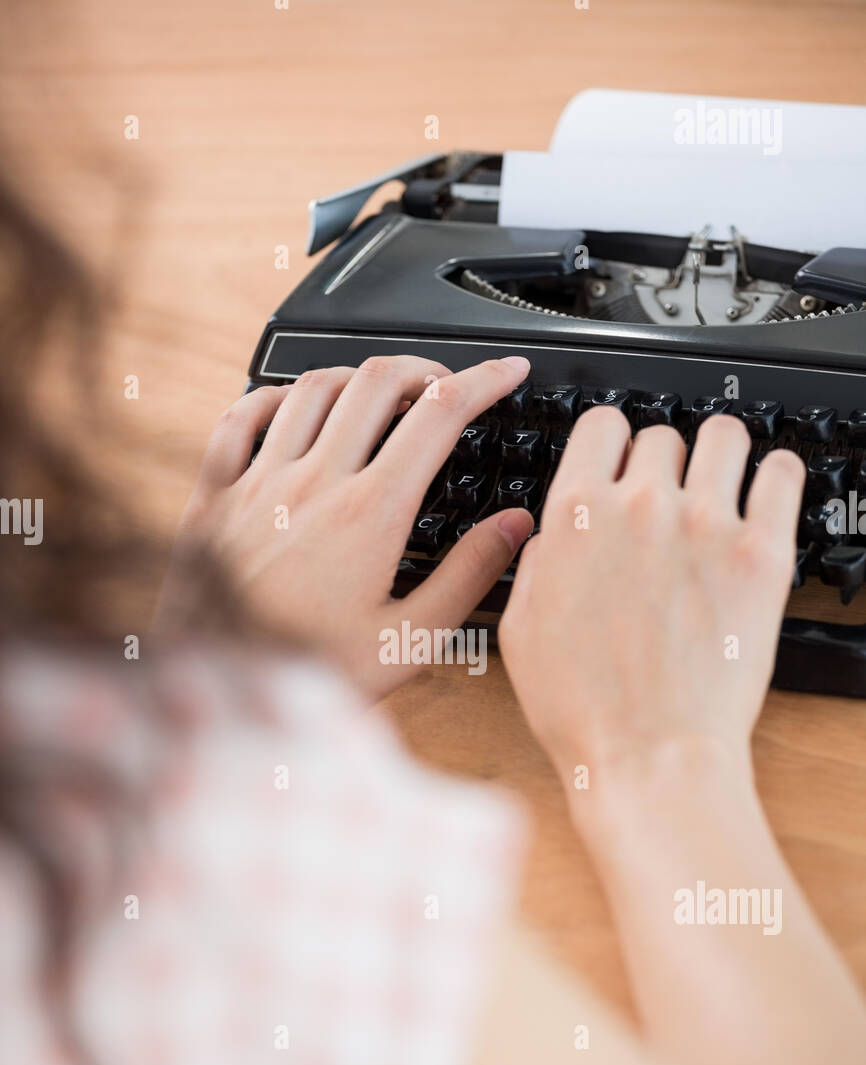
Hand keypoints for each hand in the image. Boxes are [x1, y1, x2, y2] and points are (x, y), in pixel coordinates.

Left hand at [159, 355, 533, 696]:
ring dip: (357, 377)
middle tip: (446, 387)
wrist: (221, 688)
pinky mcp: (216, 496)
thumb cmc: (312, 671)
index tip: (506, 373)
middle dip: (424, 369)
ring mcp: (259, 483)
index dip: (483, 381)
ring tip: (382, 395)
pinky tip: (294, 408)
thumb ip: (468, 575)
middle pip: (376, 382)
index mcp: (370, 514)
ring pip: (312, 388)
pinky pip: (240, 417)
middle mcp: (313, 484)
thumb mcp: (411, 639)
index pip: (438, 415)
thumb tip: (513, 526)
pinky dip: (275, 397)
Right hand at [499, 408, 804, 787]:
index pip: (601, 425)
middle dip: (661, 465)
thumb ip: (536, 563)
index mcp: (576, 516)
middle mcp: (640, 506)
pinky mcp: (761, 554)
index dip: (610, 444)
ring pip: (724, 437)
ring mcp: (706, 525)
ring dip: (719, 457)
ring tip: (720, 490)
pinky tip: (764, 498)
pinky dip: (775, 477)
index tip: (619, 462)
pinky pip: (783, 474)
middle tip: (667, 504)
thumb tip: (553, 536)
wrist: (649, 757)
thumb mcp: (521, 630)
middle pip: (661, 436)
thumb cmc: (585, 710)